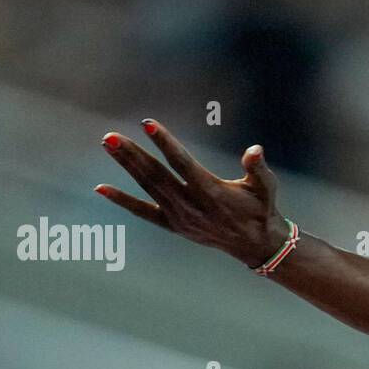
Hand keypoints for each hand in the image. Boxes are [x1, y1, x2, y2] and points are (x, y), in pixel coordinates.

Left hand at [95, 120, 291, 267]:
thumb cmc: (262, 209)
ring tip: (108, 144)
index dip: (165, 142)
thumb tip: (255, 150)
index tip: (147, 124)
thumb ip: (258, 168)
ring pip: (148, 187)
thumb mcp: (266, 187)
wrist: (256, 244)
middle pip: (157, 176)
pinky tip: (102, 188)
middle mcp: (192, 206)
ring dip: (127, 166)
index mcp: (212, 192)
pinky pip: (144, 213)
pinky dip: (123, 201)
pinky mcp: (174, 226)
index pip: (182, 164)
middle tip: (111, 136)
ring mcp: (180, 218)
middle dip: (133, 155)